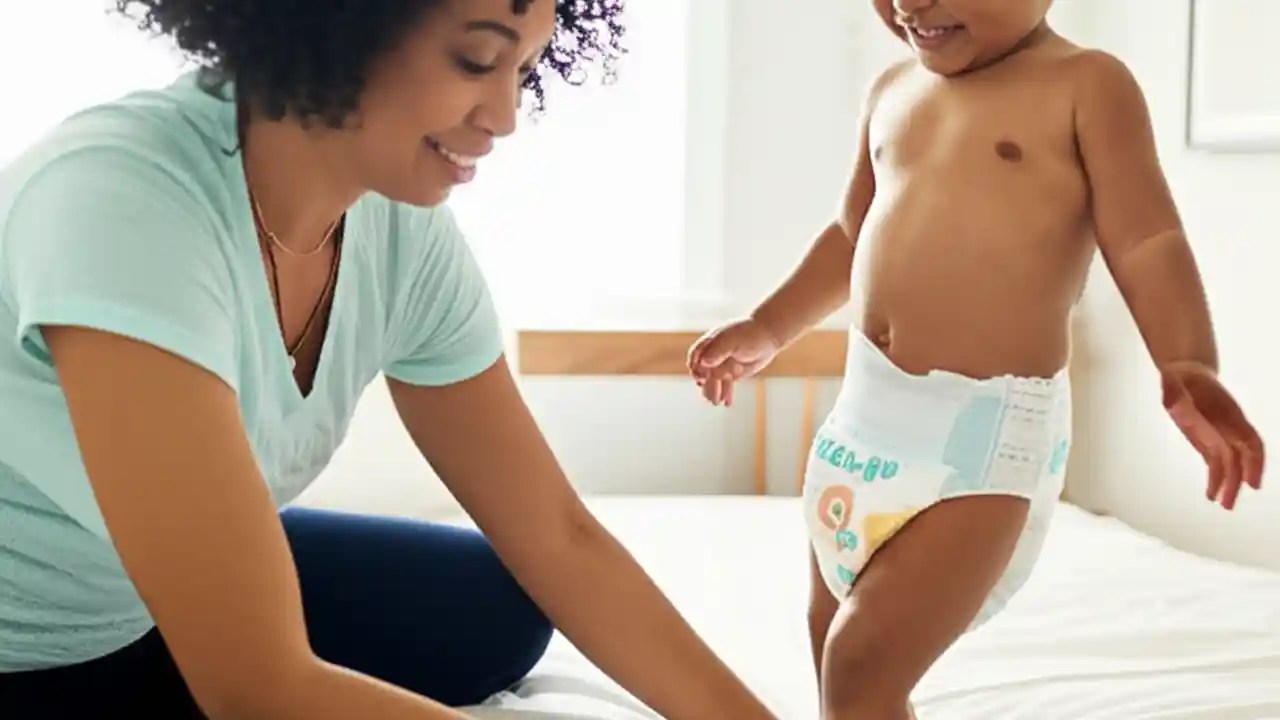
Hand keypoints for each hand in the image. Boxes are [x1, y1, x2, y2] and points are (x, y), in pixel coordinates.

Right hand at [686, 319, 781, 406]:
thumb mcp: (732, 341)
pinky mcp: (732, 373)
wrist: (769, 336)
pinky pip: (726, 385)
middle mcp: (713, 355)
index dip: (695, 368)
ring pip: (714, 381)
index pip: (695, 357)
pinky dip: (725, 394)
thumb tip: (703, 363)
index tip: (701, 379)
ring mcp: (722, 364)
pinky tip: (727, 403)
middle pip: (704, 372)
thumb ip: (718, 351)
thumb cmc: (750, 334)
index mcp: (710, 343)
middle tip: (711, 396)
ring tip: (716, 402)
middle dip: (706, 385)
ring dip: (713, 392)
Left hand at [1161, 362, 1264, 509]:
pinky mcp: (1209, 442)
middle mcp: (1228, 427)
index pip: (1247, 441)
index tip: (1251, 482)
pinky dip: (1217, 479)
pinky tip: (1212, 494)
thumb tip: (1172, 403)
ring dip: (1229, 485)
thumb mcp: (1173, 383)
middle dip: (1237, 481)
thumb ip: (1174, 395)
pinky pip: (1219, 463)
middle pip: (1240, 458)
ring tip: (1223, 504)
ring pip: (1231, 464)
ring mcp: (1220, 435)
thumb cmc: (1181, 380)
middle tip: (1228, 504)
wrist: (1187, 374)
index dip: (1253, 461)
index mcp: (1226, 414)